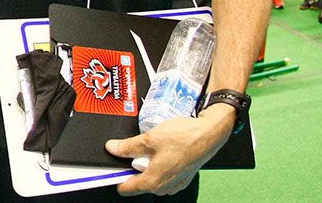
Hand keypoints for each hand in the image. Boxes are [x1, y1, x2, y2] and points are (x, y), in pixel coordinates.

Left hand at [105, 105, 232, 195]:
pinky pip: (164, 174)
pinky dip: (159, 164)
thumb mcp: (149, 139)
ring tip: (151, 147)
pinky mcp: (182, 177)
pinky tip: (162, 150)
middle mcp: (164, 187)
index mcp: (154, 181)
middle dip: (133, 167)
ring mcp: (175, 183)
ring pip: (152, 177)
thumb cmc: (185, 137)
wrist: (209, 134)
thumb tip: (113, 148)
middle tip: (134, 149)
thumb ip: (128, 146)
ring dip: (147, 164)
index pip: (126, 188)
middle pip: (139, 182)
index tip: (112, 166)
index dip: (116, 176)